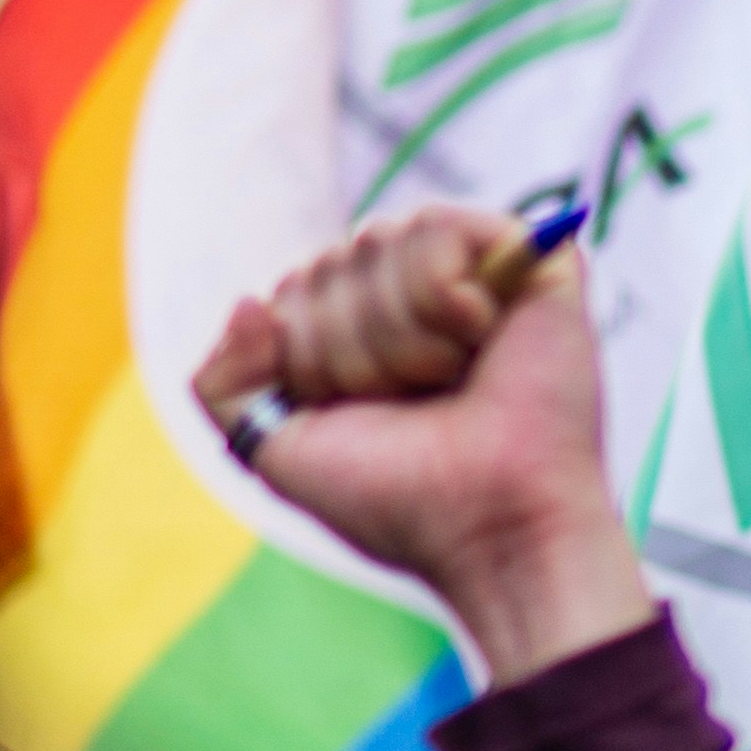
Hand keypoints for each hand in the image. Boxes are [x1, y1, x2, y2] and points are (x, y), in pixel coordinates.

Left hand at [189, 205, 646, 684]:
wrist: (490, 524)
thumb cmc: (398, 496)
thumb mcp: (276, 448)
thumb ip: (221, 382)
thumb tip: (250, 301)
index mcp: (366, 334)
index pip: (295, 288)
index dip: (307, 353)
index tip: (358, 412)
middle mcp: (419, 299)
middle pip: (331, 262)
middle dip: (351, 346)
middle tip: (413, 402)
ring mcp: (475, 278)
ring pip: (378, 241)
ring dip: (398, 333)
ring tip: (454, 379)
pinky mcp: (529, 262)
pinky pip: (437, 226)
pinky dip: (440, 293)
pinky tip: (479, 336)